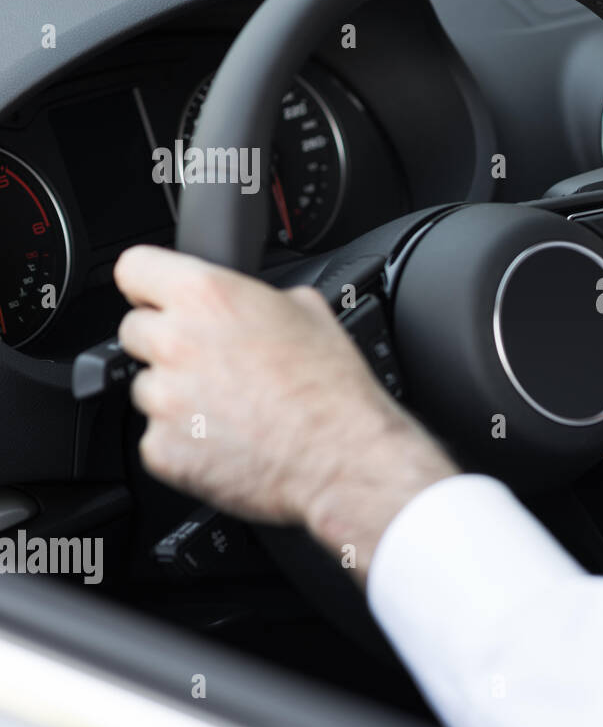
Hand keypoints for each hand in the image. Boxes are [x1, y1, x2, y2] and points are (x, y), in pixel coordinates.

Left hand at [114, 246, 458, 576]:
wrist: (344, 458)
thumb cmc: (334, 390)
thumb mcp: (312, 312)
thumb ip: (260, 298)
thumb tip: (251, 303)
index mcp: (208, 297)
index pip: (134, 268)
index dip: (151, 283)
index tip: (158, 296)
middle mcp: (175, 343)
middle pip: (135, 330)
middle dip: (167, 342)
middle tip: (212, 361)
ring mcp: (164, 401)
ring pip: (148, 387)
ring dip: (177, 395)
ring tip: (230, 408)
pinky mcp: (162, 449)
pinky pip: (158, 437)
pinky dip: (185, 441)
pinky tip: (228, 439)